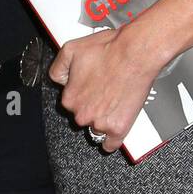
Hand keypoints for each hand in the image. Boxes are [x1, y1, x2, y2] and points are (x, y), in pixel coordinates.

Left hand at [48, 29, 159, 152]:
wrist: (135, 53)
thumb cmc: (108, 50)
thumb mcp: (71, 50)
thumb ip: (57, 68)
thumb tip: (57, 80)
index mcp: (69, 98)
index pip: (70, 102)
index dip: (81, 92)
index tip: (90, 86)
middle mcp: (82, 114)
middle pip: (83, 115)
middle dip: (92, 105)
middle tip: (104, 90)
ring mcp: (100, 123)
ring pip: (96, 127)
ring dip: (102, 118)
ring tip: (113, 100)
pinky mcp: (118, 129)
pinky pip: (110, 144)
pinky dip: (111, 139)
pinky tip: (112, 130)